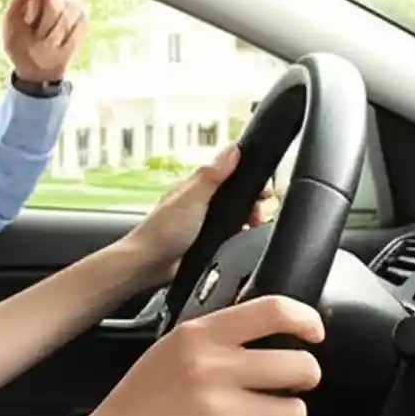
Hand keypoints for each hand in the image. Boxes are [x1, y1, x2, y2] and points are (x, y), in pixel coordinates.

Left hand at [2, 0, 87, 82]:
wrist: (35, 69)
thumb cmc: (20, 44)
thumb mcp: (11, 22)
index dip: (35, 2)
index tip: (29, 19)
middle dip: (44, 22)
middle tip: (37, 34)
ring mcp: (70, 4)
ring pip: (70, 11)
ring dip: (56, 33)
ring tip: (47, 41)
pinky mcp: (83, 18)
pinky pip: (80, 24)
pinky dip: (69, 38)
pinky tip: (61, 43)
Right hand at [71, 295, 324, 415]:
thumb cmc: (137, 407)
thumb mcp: (168, 353)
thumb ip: (212, 339)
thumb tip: (267, 333)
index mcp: (197, 336)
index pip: (272, 310)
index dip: (306, 319)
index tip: (314, 331)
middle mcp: (211, 367)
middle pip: (300, 365)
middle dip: (304, 380)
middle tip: (287, 388)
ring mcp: (220, 408)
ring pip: (295, 411)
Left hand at [116, 145, 271, 287]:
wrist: (149, 265)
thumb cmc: (163, 231)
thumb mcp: (192, 198)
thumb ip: (212, 175)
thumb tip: (232, 150)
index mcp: (195, 188)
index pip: (228, 174)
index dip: (249, 178)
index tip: (265, 189)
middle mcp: (200, 204)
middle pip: (236, 197)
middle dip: (252, 203)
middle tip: (257, 214)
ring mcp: (202, 224)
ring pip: (235, 217)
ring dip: (247, 221)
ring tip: (252, 227)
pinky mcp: (205, 244)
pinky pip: (229, 236)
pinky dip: (239, 237)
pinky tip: (242, 242)